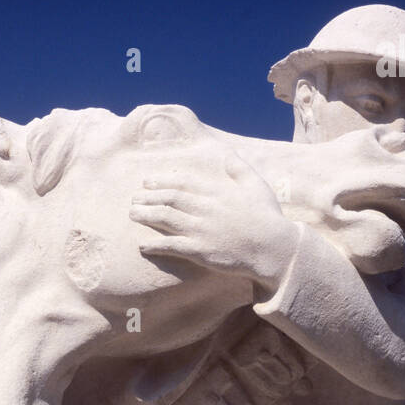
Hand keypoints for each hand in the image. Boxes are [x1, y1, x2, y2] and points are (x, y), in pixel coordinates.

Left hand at [129, 153, 294, 287]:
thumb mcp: (257, 186)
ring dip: (146, 215)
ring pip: (165, 218)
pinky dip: (155, 245)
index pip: (182, 182)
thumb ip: (239, 169)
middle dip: (148, 196)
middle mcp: (205, 208)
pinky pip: (172, 246)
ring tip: (132, 213)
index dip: (162, 181)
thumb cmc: (267, 218)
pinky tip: (142, 246)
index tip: (147, 181)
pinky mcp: (200, 250)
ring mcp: (201, 229)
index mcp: (216, 191)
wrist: (272, 247)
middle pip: (169, 198)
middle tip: (134, 197)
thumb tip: (228, 154)